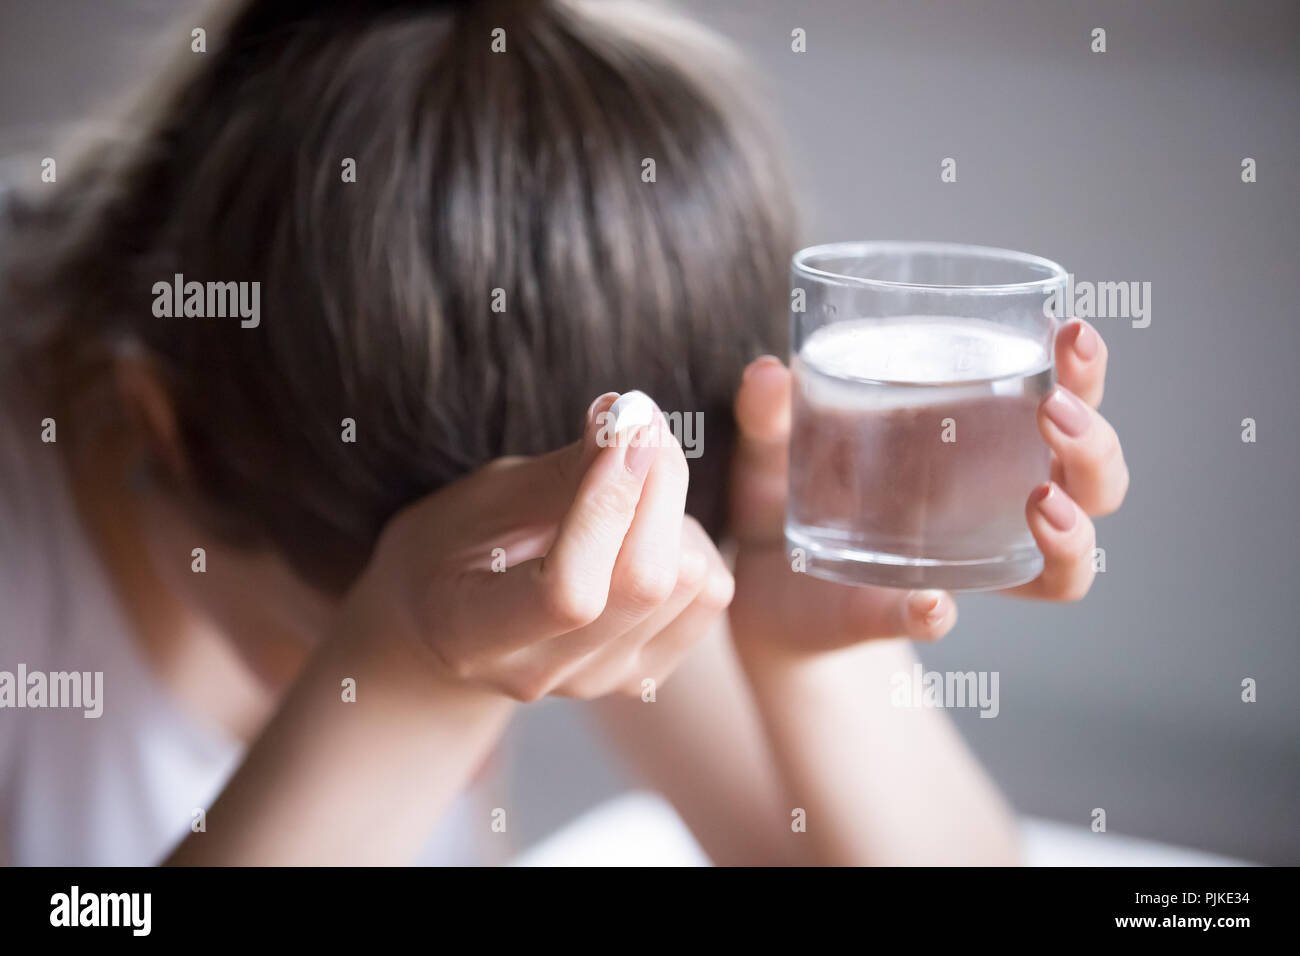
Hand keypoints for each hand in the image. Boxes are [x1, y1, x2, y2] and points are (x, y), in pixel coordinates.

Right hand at [342, 393, 733, 699]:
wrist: (451, 622)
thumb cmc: (455, 546)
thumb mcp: (485, 498)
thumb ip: (563, 470)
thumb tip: (630, 417)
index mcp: (473, 634)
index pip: (568, 591)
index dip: (608, 504)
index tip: (626, 425)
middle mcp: (542, 672)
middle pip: (644, 585)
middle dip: (658, 485)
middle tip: (642, 422)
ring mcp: (600, 681)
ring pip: (689, 582)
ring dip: (673, 510)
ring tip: (628, 483)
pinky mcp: (645, 673)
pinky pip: (710, 592)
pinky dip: (692, 541)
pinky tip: (647, 526)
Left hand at [727, 319, 1128, 650]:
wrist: (754, 579)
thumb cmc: (793, 491)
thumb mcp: (778, 440)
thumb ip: (773, 409)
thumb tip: (770, 371)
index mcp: (981, 447)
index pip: (1065, 403)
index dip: (1085, 371)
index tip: (1072, 330)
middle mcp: (996, 509)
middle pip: (1094, 482)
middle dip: (1095, 444)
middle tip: (1055, 408)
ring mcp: (963, 568)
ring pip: (1067, 568)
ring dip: (1074, 533)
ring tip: (1043, 499)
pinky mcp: (900, 614)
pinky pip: (936, 620)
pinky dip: (935, 614)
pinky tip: (933, 602)